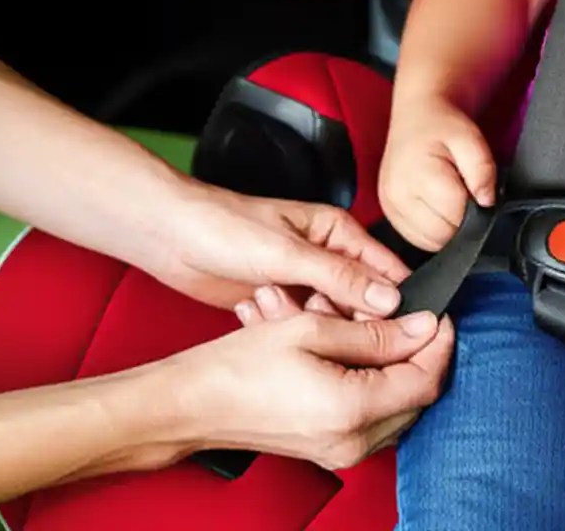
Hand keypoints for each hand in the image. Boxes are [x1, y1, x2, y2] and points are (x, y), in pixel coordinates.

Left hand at [144, 181, 411, 316]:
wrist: (169, 236)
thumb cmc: (223, 226)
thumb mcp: (287, 252)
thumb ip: (340, 276)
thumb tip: (389, 300)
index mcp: (339, 234)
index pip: (387, 274)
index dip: (394, 306)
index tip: (395, 337)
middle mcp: (328, 259)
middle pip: (363, 303)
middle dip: (348, 321)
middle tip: (326, 332)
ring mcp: (304, 283)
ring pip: (331, 319)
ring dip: (312, 325)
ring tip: (279, 313)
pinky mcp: (281, 304)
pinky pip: (301, 326)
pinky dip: (289, 330)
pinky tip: (263, 319)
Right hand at [168, 303, 454, 470]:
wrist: (190, 404)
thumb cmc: (237, 367)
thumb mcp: (312, 328)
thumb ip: (376, 332)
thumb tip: (422, 327)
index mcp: (353, 410)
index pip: (426, 378)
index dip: (438, 343)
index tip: (437, 315)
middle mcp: (353, 441)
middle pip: (417, 395)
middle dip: (417, 352)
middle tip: (404, 318)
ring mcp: (342, 452)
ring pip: (397, 405)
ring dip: (392, 365)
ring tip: (365, 330)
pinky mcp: (330, 451)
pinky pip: (372, 416)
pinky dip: (370, 382)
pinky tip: (346, 353)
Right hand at [380, 96, 497, 250]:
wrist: (418, 115)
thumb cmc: (443, 125)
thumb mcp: (471, 138)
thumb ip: (482, 169)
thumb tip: (486, 201)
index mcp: (418, 177)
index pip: (457, 217)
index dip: (476, 209)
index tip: (477, 191)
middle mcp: (398, 196)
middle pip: (442, 235)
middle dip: (461, 221)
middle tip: (465, 194)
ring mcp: (389, 207)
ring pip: (430, 242)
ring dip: (447, 229)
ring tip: (450, 198)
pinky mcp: (388, 213)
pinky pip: (417, 239)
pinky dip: (433, 231)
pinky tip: (439, 208)